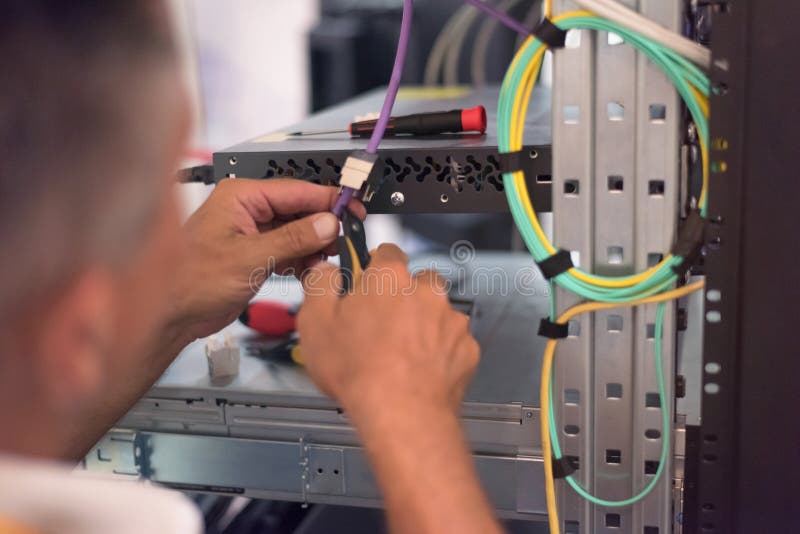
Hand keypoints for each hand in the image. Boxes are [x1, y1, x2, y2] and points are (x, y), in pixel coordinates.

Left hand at [171, 178, 364, 339]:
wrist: (170, 315)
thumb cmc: (189, 281)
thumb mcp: (249, 258)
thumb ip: (293, 239)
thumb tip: (327, 223)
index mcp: (241, 197)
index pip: (296, 190)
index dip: (328, 200)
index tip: (353, 208)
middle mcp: (247, 210)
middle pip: (299, 209)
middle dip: (323, 226)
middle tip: (346, 238)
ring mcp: (252, 233)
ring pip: (298, 231)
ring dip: (314, 245)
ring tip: (327, 259)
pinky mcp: (255, 254)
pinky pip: (289, 249)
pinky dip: (303, 260)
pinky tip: (310, 269)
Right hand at [297, 245, 499, 533]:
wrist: (401, 415)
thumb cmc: (357, 369)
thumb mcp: (315, 323)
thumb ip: (320, 285)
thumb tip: (326, 269)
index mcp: (390, 277)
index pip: (387, 251)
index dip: (374, 266)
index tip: (366, 284)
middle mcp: (427, 291)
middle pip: (418, 281)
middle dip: (403, 297)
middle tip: (382, 327)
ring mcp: (452, 320)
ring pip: (438, 312)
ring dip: (423, 325)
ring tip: (401, 355)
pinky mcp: (467, 349)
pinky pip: (453, 343)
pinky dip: (440, 352)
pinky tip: (420, 371)